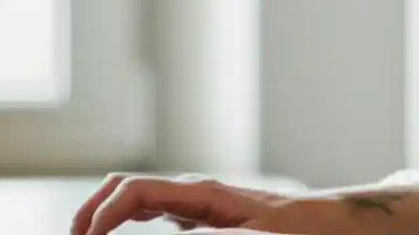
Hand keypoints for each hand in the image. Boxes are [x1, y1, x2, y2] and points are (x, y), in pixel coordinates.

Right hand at [70, 173, 337, 234]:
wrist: (326, 223)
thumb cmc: (295, 230)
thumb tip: (167, 233)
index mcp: (200, 193)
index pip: (132, 191)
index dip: (101, 215)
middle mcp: (192, 193)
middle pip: (124, 188)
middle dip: (91, 212)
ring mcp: (194, 203)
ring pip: (134, 200)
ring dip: (106, 217)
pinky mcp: (201, 218)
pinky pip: (151, 213)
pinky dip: (126, 224)